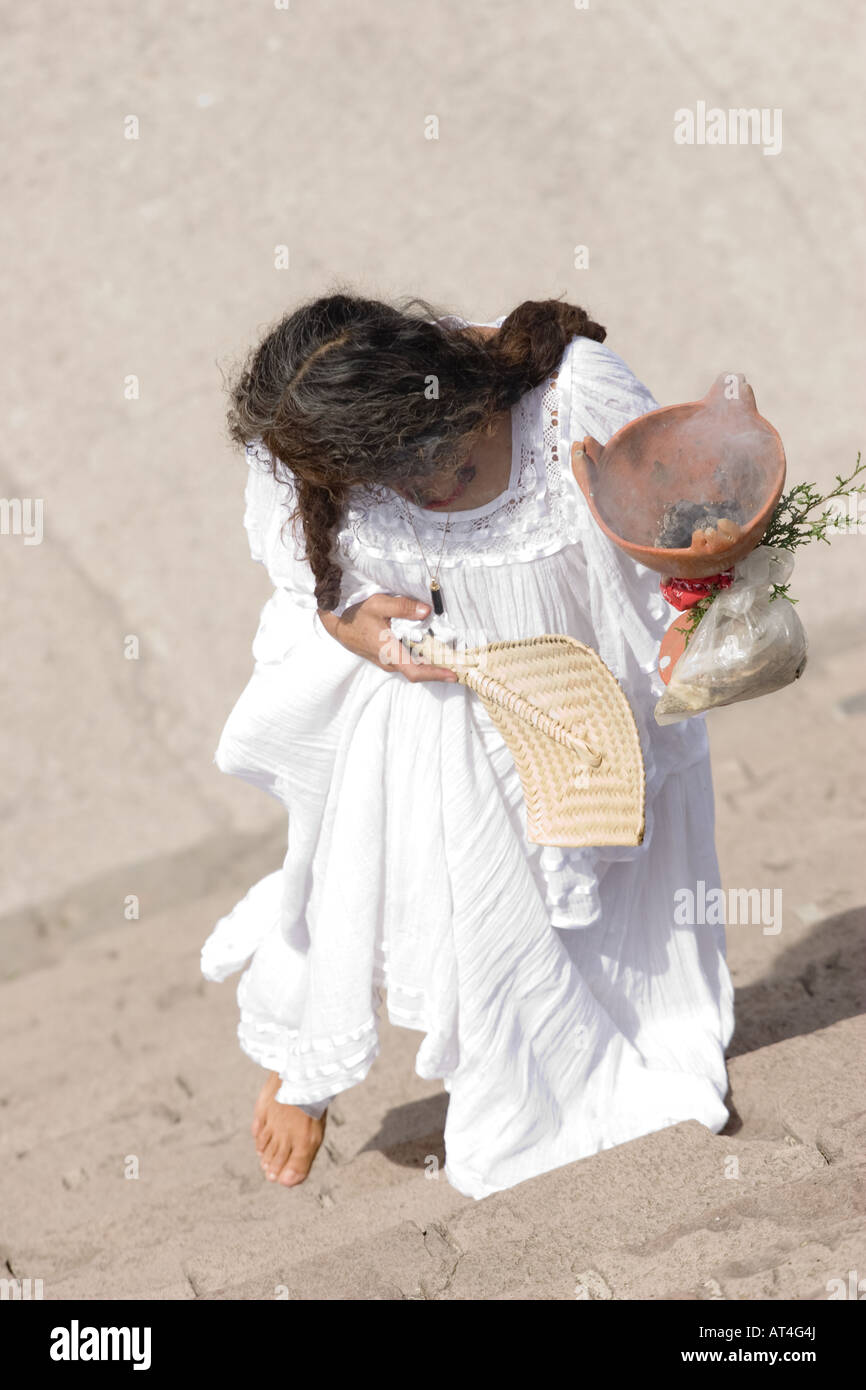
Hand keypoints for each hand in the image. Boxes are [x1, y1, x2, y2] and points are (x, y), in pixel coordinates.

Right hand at [317, 594, 458, 682]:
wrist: (337, 625)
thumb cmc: (356, 615)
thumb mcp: (378, 604)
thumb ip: (402, 607)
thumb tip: (426, 611)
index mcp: (389, 652)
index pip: (415, 671)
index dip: (435, 674)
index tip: (453, 675)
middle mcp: (389, 662)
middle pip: (419, 671)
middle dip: (440, 669)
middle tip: (462, 665)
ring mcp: (388, 662)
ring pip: (413, 666)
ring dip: (432, 664)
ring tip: (452, 657)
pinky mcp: (387, 658)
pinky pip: (408, 661)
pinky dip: (423, 658)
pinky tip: (434, 649)